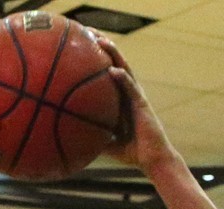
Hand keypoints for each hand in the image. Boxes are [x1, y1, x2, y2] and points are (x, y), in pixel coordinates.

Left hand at [94, 36, 176, 173]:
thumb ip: (92, 137)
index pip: (106, 74)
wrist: (152, 160)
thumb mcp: (106, 144)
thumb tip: (71, 141)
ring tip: (101, 41)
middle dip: (103, 48)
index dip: (97, 59)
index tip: (82, 46)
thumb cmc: (133, 153)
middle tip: (88, 33)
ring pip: (124, 70)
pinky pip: (131, 89)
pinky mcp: (142, 105)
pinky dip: (123, 79)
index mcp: (120, 100)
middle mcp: (128, 94)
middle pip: (115, 64)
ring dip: (114, 55)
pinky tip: (113, 70)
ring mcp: (136, 97)